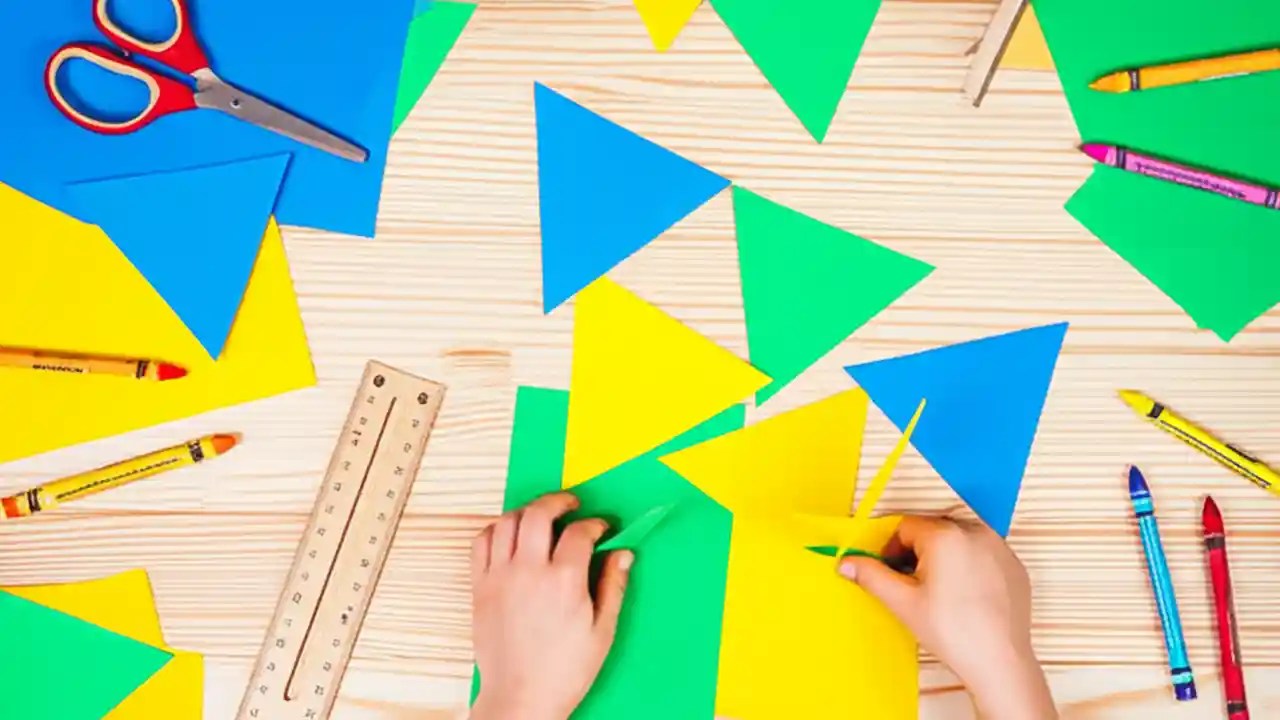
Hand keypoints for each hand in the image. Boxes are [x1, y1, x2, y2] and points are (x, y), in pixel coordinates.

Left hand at [471, 492, 632, 719]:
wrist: (521, 697)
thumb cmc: (564, 671)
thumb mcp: (602, 631)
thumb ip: (612, 586)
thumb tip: (623, 554)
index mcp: (564, 581)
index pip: (579, 531)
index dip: (595, 523)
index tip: (602, 528)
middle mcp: (529, 571)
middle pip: (539, 512)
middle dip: (559, 500)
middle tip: (571, 504)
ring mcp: (500, 577)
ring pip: (508, 521)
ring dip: (527, 511)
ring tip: (541, 517)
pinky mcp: (480, 587)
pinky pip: (481, 542)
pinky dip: (496, 529)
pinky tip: (511, 535)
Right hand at [839, 516, 1056, 719]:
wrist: (999, 662)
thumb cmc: (952, 632)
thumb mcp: (902, 602)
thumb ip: (871, 576)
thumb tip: (846, 562)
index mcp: (945, 536)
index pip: (905, 526)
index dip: (890, 548)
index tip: (889, 572)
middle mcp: (976, 532)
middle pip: (932, 529)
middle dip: (916, 551)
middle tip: (911, 584)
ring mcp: (999, 548)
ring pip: (959, 540)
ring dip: (943, 556)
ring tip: (939, 591)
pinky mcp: (1014, 565)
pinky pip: (982, 553)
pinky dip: (969, 565)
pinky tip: (964, 595)